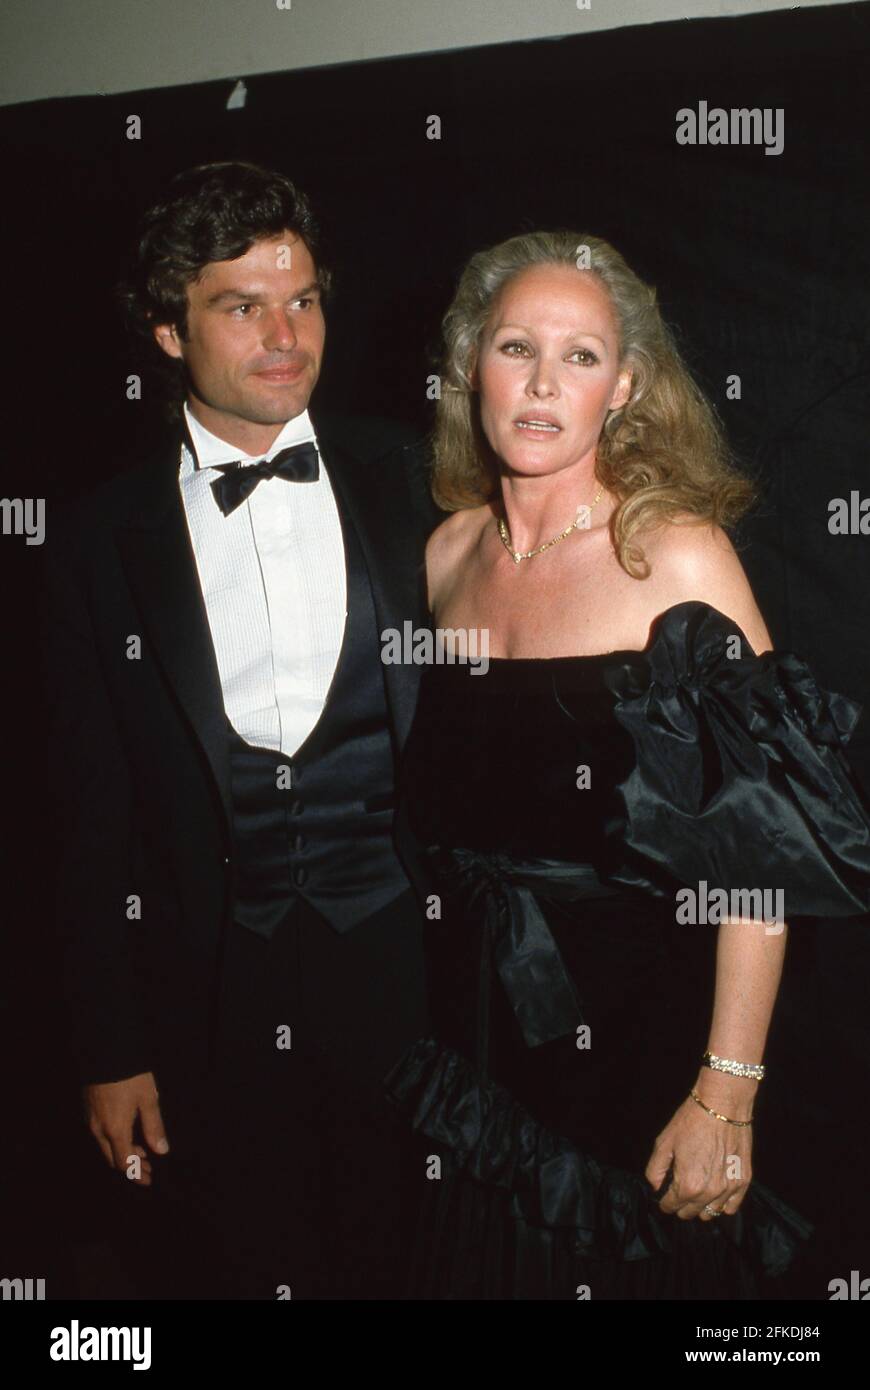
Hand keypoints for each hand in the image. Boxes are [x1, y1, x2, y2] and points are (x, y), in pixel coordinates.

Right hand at [84, 1072, 168, 1187]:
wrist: (104, 1051)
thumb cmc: (130, 1075)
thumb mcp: (148, 1099)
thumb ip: (154, 1127)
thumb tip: (161, 1151)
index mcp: (115, 1130)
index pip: (123, 1163)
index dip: (136, 1174)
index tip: (149, 1179)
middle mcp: (98, 1130)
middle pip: (112, 1159)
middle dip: (130, 1167)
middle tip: (148, 1168)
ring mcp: (90, 1120)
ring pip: (105, 1147)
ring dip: (122, 1153)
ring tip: (142, 1152)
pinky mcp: (87, 1109)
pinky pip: (100, 1134)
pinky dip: (114, 1141)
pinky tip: (127, 1134)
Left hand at [644, 1092, 752, 1220]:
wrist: (723, 1105)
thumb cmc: (691, 1121)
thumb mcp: (664, 1142)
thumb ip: (655, 1170)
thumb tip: (655, 1187)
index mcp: (687, 1185)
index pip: (671, 1206)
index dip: (664, 1202)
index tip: (664, 1196)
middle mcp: (709, 1193)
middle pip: (690, 1212)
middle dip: (681, 1205)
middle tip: (678, 1191)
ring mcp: (728, 1189)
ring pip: (710, 1213)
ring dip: (701, 1206)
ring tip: (697, 1192)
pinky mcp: (743, 1181)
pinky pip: (732, 1207)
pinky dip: (722, 1204)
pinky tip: (716, 1194)